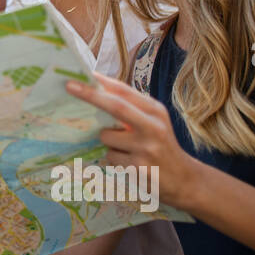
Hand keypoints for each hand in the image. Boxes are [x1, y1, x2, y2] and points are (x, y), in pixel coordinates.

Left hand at [64, 72, 203, 211]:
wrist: (185, 180)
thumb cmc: (162, 145)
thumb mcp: (154, 121)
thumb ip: (131, 107)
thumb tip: (97, 89)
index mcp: (155, 111)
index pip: (125, 92)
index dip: (102, 82)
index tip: (82, 74)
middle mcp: (153, 127)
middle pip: (116, 106)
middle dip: (90, 95)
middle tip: (69, 86)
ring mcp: (146, 149)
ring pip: (106, 137)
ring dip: (108, 142)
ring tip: (127, 149)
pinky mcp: (138, 169)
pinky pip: (110, 158)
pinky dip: (114, 159)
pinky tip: (131, 164)